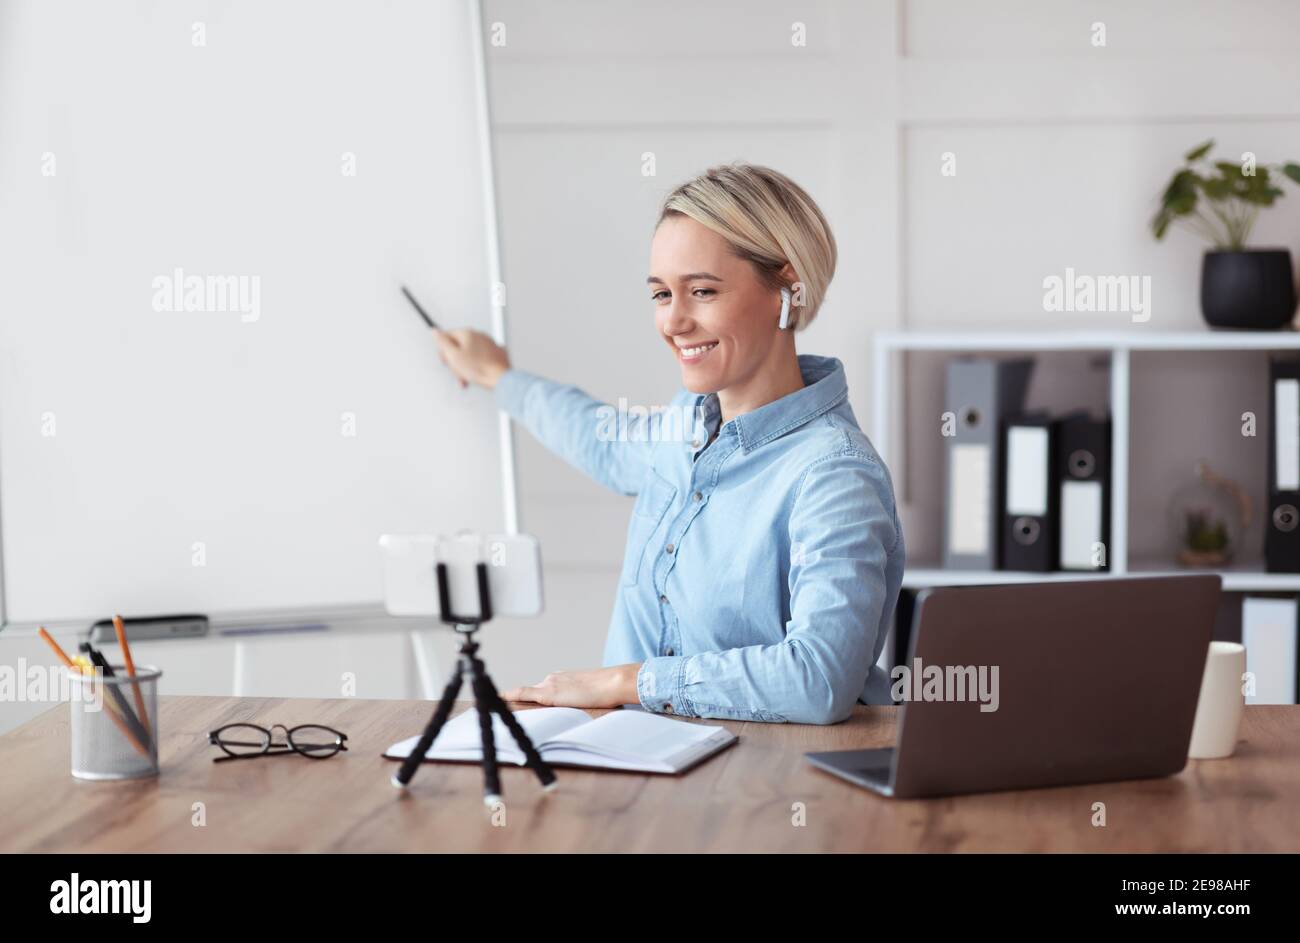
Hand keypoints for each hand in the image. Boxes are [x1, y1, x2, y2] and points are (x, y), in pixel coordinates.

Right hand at [433, 328, 509, 389]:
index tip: (445, 359)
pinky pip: (482, 357)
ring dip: (466, 365)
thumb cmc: (479, 368)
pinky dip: (478, 364)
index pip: (448, 335)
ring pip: (471, 352)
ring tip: (466, 376)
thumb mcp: (453, 356)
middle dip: (455, 360)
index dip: (443, 349)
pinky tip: (476, 374)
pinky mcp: (496, 353)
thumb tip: (435, 331)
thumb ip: (442, 342)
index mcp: (468, 333)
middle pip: (459, 345)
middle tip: (456, 370)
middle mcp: (479, 335)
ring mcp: (489, 343)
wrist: (499, 378)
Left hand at [501, 664, 640, 709]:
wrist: (613, 682)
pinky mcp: (549, 692)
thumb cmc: (607, 690)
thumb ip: (576, 700)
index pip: (538, 690)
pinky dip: (510, 696)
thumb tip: (575, 710)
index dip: (525, 697)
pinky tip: (498, 699)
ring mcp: (549, 684)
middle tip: (498, 710)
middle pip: (529, 695)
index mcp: (560, 679)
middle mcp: (551, 678)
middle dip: (514, 703)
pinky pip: (524, 695)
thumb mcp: (589, 695)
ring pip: (525, 696)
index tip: (509, 700)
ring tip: (496, 709)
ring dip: (512, 704)